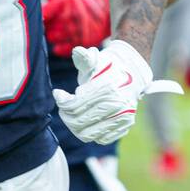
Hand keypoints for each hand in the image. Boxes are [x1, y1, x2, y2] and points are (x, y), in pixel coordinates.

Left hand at [41, 0, 110, 57]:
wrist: (109, 12)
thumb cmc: (86, 1)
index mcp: (66, 1)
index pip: (44, 13)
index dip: (41, 16)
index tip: (42, 18)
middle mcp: (71, 15)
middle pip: (46, 26)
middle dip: (46, 25)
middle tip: (50, 25)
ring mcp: (77, 29)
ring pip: (52, 37)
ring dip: (52, 35)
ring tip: (57, 32)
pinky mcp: (82, 41)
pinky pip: (62, 49)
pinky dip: (59, 48)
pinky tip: (59, 45)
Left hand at [52, 40, 181, 144]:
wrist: (131, 74)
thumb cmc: (106, 68)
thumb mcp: (95, 60)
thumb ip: (84, 57)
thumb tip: (77, 51)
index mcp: (108, 88)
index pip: (75, 105)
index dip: (62, 101)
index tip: (58, 94)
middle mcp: (118, 105)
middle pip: (78, 122)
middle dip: (66, 115)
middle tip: (64, 107)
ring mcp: (123, 118)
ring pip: (87, 134)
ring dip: (75, 126)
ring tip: (72, 115)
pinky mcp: (124, 127)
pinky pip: (101, 139)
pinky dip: (91, 132)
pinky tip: (88, 120)